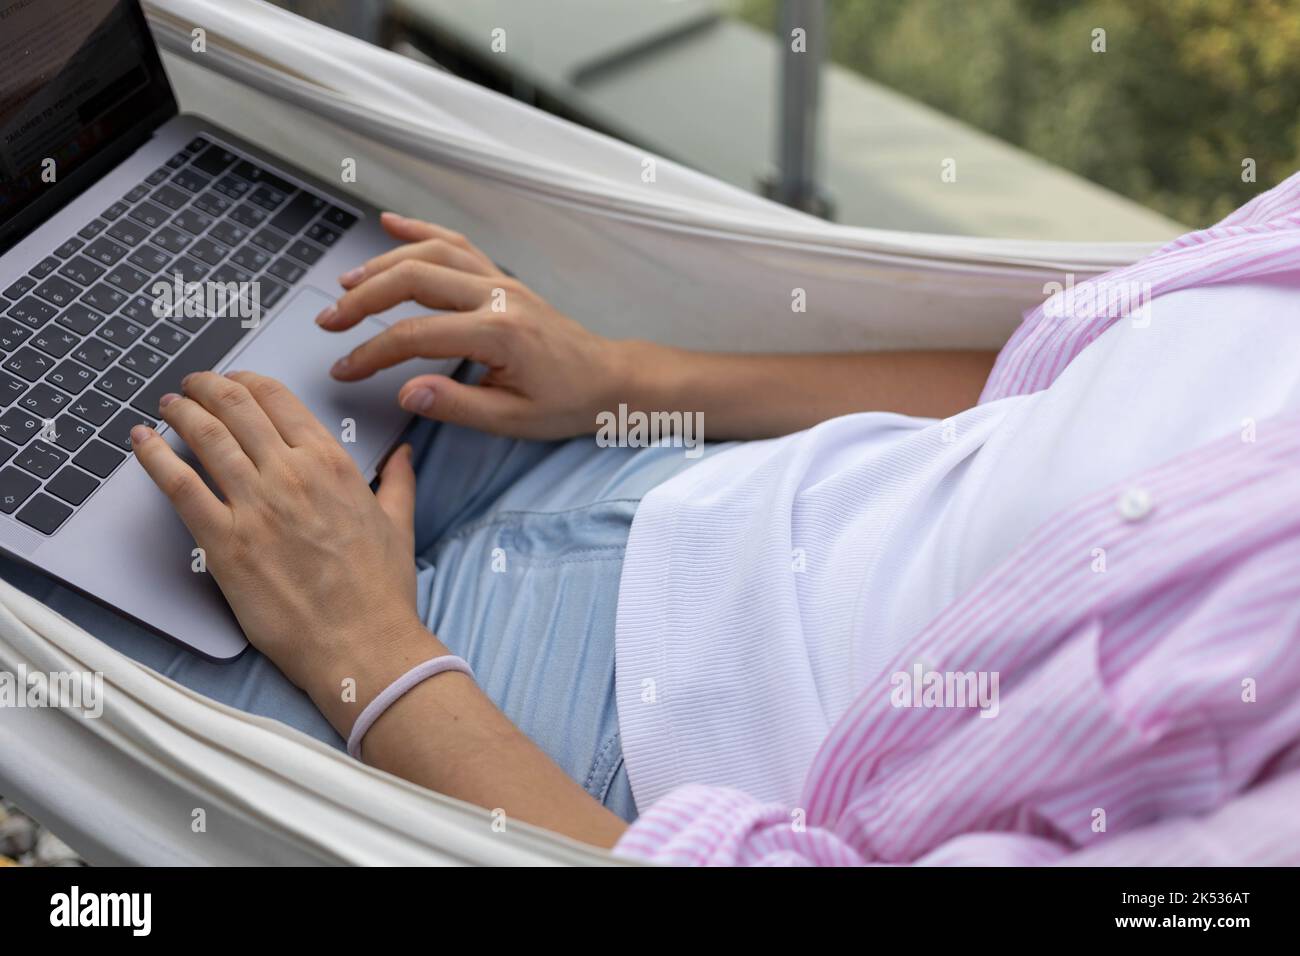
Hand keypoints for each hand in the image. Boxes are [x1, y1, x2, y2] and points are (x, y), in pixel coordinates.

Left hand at [130, 370, 428, 722]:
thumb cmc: (380, 591)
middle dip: (207, 387)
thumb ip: (397, 480)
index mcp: (332, 464)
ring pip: (205, 437)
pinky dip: (155, 457)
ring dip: (180, 412)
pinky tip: (142, 442)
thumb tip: (402, 454)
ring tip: (168, 406)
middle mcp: (291, 474)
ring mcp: (254, 506)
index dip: (248, 382)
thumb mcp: (399, 523)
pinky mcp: (225, 542)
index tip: (234, 381)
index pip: (279, 399)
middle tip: (192, 386)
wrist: (362, 643)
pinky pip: (179, 486)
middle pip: (236, 407)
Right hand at [319, 213, 629, 439]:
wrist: (609, 379)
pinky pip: (457, 244)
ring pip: (432, 254)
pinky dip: (422, 231)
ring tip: (346, 282)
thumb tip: (406, 393)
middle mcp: (498, 297)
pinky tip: (391, 223)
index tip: (344, 369)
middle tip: (330, 320)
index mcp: (498, 333)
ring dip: (384, 263)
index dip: (372, 353)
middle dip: (364, 298)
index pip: (415, 337)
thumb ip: (457, 406)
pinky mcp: (502, 280)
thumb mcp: (513, 419)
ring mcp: (500, 282)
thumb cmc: (568, 402)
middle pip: (414, 280)